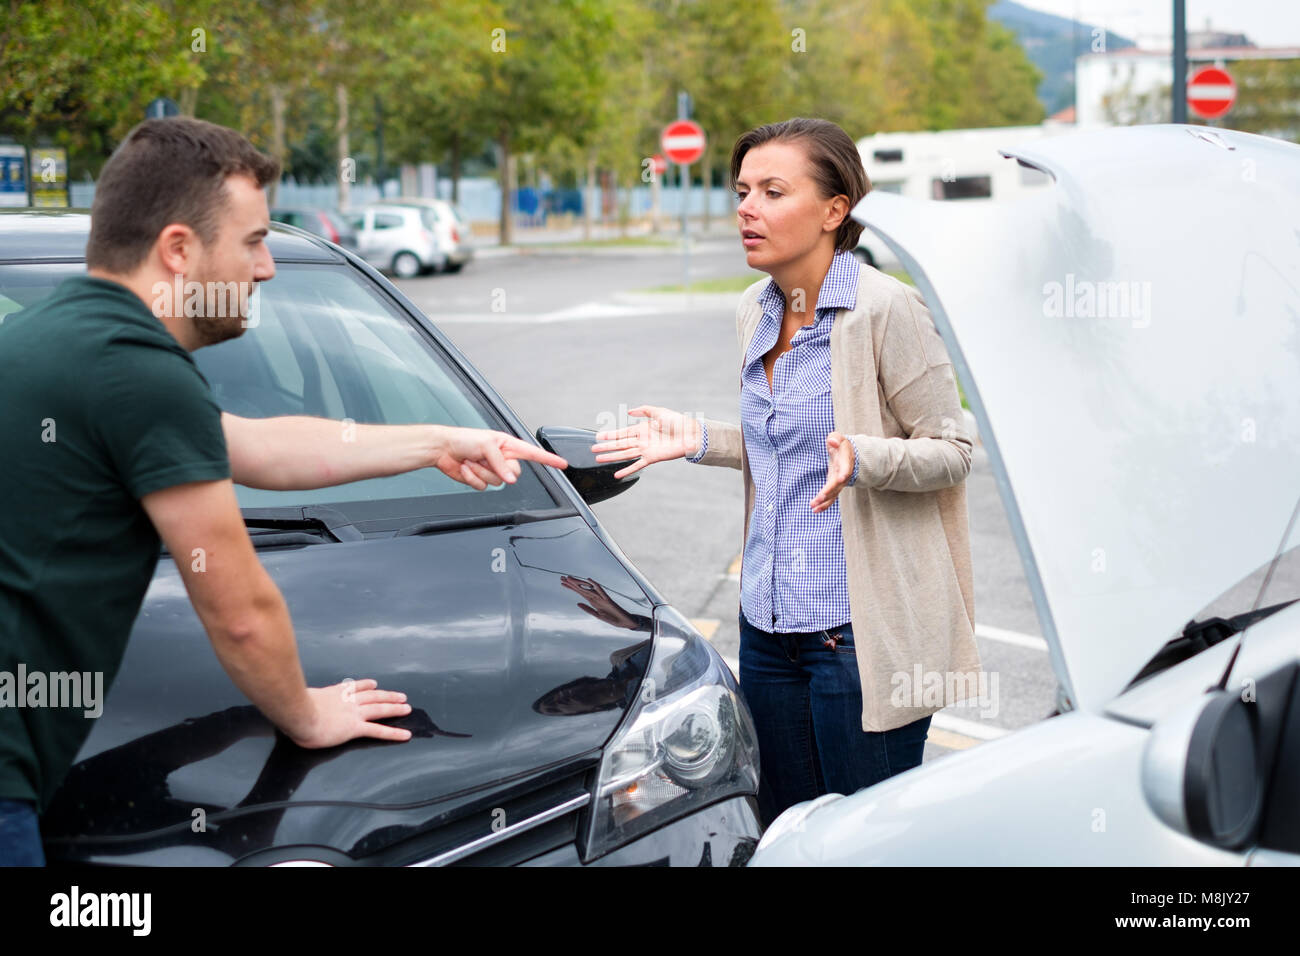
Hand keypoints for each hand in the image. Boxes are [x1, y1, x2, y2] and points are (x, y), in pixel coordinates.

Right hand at [288, 678, 412, 747]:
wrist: (299, 714)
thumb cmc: (294, 710)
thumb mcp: (299, 701)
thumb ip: (303, 702)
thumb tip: (294, 704)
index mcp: (333, 694)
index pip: (354, 687)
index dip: (366, 685)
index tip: (374, 684)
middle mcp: (347, 701)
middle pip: (373, 696)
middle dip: (388, 695)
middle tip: (401, 696)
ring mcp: (354, 713)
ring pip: (380, 709)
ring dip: (395, 708)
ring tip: (407, 708)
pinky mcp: (355, 727)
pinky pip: (379, 730)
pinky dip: (394, 733)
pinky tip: (405, 734)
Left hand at [434, 426, 567, 489]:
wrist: (443, 449)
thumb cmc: (463, 439)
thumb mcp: (487, 445)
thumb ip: (501, 462)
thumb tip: (511, 478)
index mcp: (507, 445)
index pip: (533, 453)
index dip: (549, 459)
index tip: (562, 464)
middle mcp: (502, 458)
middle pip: (514, 473)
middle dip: (498, 469)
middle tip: (484, 459)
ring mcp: (492, 470)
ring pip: (497, 482)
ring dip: (481, 472)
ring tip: (471, 461)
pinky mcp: (480, 479)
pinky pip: (484, 487)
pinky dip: (473, 478)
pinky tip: (466, 468)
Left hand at [561, 575, 638, 628]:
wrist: (624, 621)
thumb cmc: (612, 618)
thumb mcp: (597, 615)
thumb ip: (588, 609)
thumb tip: (577, 603)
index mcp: (593, 602)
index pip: (580, 592)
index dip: (571, 588)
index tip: (562, 583)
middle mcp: (596, 597)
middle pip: (582, 589)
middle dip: (572, 583)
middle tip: (562, 578)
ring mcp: (602, 598)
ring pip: (588, 588)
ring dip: (579, 583)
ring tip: (570, 578)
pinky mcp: (608, 600)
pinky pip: (601, 591)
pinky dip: (595, 585)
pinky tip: (589, 580)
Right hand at [590, 405, 699, 478]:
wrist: (691, 434)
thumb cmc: (678, 422)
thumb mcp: (659, 411)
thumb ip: (644, 410)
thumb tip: (629, 411)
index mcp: (642, 428)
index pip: (622, 432)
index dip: (610, 435)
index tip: (598, 436)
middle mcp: (641, 440)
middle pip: (620, 444)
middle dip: (606, 446)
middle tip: (593, 449)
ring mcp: (645, 450)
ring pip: (624, 454)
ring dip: (611, 457)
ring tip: (599, 459)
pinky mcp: (652, 458)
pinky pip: (636, 465)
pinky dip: (627, 470)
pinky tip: (617, 475)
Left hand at [810, 431, 854, 512]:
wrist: (846, 454)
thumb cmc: (840, 444)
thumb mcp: (838, 437)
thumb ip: (835, 438)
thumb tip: (832, 442)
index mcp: (846, 461)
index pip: (846, 469)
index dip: (844, 474)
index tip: (840, 479)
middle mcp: (843, 474)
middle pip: (838, 485)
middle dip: (829, 491)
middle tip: (819, 498)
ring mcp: (839, 482)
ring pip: (834, 494)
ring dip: (825, 501)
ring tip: (814, 507)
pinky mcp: (834, 486)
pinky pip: (831, 498)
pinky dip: (824, 504)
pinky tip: (815, 510)